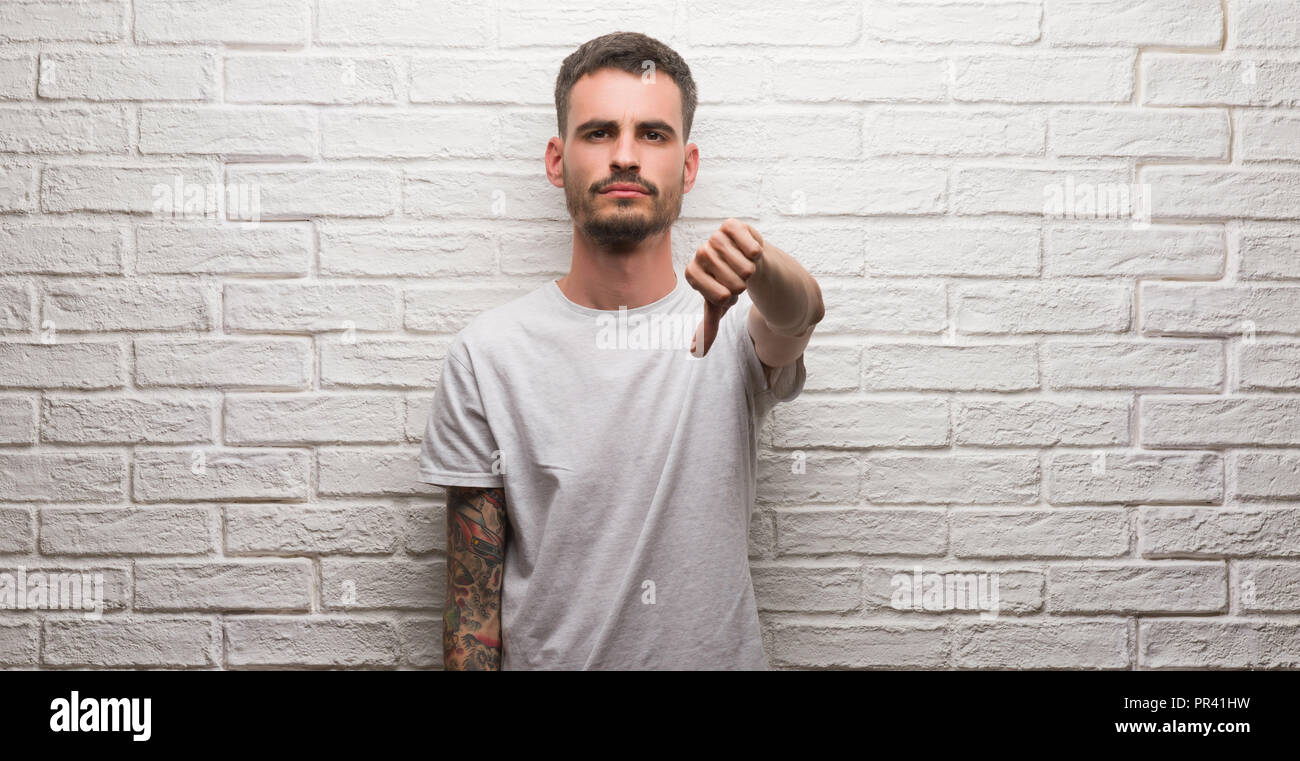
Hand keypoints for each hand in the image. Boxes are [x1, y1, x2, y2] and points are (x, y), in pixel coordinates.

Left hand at [686, 218, 763, 357]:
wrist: (745, 262)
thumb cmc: (728, 285)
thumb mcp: (718, 308)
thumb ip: (707, 329)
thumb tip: (695, 352)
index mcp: (692, 273)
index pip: (714, 293)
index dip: (727, 297)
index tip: (727, 294)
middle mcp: (700, 253)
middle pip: (731, 280)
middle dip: (741, 285)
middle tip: (739, 281)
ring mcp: (715, 237)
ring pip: (744, 265)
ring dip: (750, 271)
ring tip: (745, 268)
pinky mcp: (731, 225)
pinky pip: (750, 246)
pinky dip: (755, 252)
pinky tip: (751, 252)